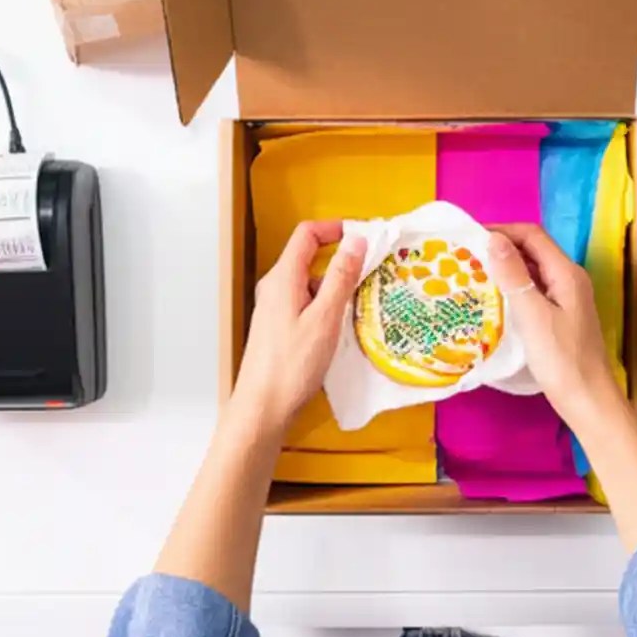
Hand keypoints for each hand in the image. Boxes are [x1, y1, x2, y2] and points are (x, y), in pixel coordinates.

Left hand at [229, 221, 367, 435]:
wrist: (263, 407)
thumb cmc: (293, 364)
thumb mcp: (324, 318)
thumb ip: (341, 278)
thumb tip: (355, 241)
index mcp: (283, 278)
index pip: (307, 234)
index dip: (335, 228)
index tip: (364, 236)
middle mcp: (276, 287)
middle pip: (310, 258)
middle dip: (342, 260)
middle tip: (373, 272)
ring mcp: (276, 308)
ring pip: (311, 284)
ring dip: (337, 288)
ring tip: (365, 303)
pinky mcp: (280, 327)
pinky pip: (307, 304)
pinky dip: (328, 307)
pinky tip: (345, 326)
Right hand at [486, 225, 626, 428]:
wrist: (588, 401)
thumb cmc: (562, 361)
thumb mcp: (533, 317)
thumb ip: (514, 277)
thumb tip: (494, 239)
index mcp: (566, 274)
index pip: (532, 235)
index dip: (502, 230)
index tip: (470, 236)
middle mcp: (569, 280)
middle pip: (533, 250)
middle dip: (501, 247)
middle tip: (466, 255)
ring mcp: (566, 299)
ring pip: (532, 271)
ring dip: (505, 268)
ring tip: (472, 274)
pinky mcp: (560, 317)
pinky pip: (533, 291)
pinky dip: (512, 289)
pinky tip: (492, 300)